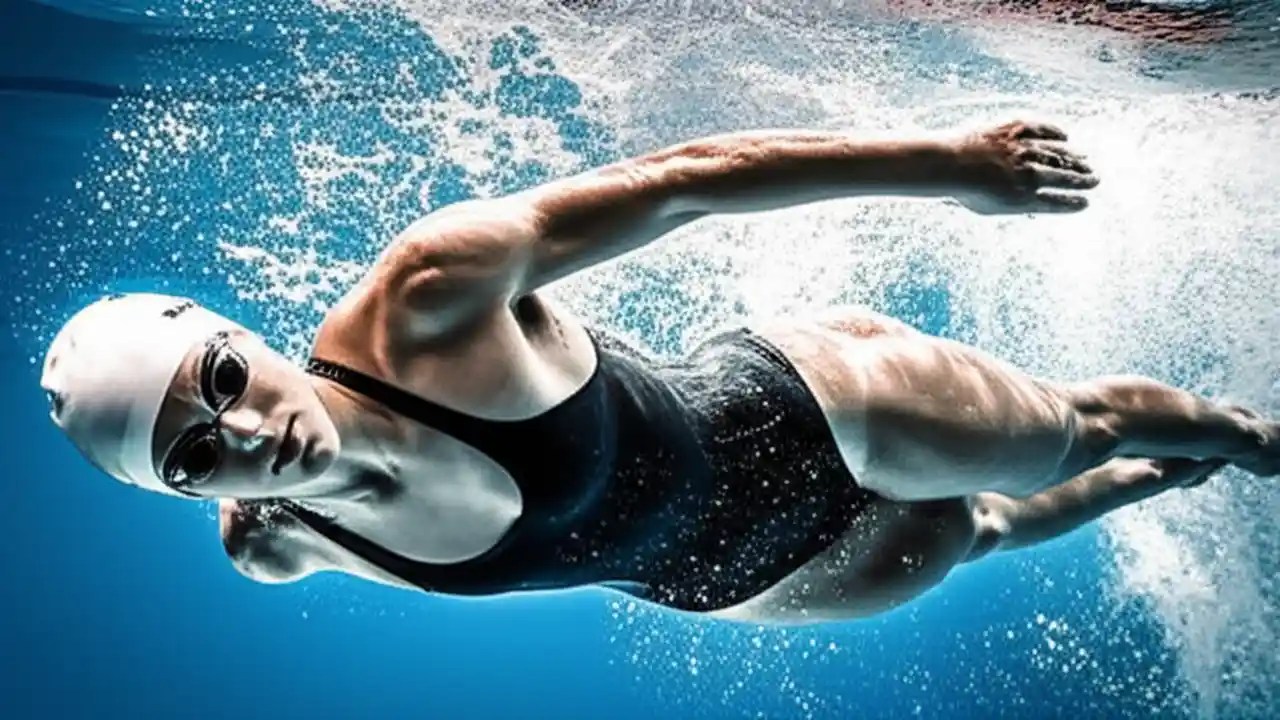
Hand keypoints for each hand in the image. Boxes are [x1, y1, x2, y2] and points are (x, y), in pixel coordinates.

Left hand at [947, 120, 1098, 214]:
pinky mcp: (1016, 129)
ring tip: (1086, 161)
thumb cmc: (961, 190)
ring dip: (1075, 159)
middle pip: (1065, 178)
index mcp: (1022, 199)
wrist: (946, 164)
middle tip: (1095, 180)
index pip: (1057, 202)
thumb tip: (1031, 202)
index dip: (1073, 203)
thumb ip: (1013, 205)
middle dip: (1083, 180)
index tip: (1085, 202)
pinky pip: (1043, 130)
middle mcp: (1028, 175)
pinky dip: (1056, 133)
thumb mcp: (988, 208)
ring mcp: (1023, 150)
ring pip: (1058, 154)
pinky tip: (1065, 136)